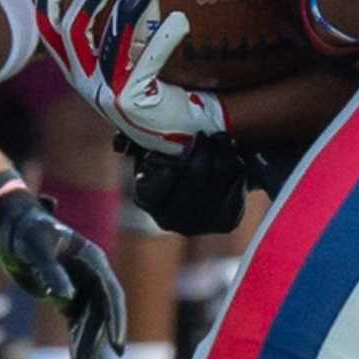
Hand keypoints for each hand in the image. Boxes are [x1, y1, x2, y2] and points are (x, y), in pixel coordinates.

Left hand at [0, 182, 127, 358]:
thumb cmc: (25, 230)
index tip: (116, 347)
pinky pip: (76, 323)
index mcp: (91, 259)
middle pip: (100, 314)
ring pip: (89, 322)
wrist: (9, 224)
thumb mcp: (35, 247)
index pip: (110, 294)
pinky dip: (76, 343)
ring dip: (85, 348)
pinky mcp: (66, 296)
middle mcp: (91, 275)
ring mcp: (80, 286)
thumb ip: (50, 271)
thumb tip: (66, 298)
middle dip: (95, 343)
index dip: (115, 320)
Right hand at [34, 0, 227, 153]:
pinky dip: (164, 38)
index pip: (49, 30)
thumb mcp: (129, 62)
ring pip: (106, 41)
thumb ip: (122, 33)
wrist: (178, 134)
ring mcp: (104, 91)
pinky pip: (145, 61)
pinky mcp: (128, 100)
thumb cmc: (157, 91)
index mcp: (78, 69)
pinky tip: (181, 21)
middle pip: (69, 29)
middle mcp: (84, 80)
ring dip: (123, 10)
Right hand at [126, 132, 248, 235]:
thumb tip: (121, 145)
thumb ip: (133, 136)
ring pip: (217, 182)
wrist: (205, 172)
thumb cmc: (171, 152)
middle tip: (206, 134)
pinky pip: (236, 191)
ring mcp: (198, 224)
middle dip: (203, 151)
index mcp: (147, 198)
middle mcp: (170, 219)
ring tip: (221, 140)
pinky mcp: (225, 223)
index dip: (163, 173)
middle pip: (193, 178)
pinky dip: (237, 173)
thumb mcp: (148, 141)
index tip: (172, 152)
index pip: (151, 190)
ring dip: (223, 156)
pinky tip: (232, 161)